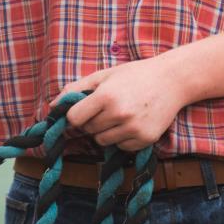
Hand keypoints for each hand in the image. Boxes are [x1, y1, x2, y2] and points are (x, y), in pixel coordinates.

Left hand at [54, 55, 189, 151]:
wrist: (172, 81)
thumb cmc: (134, 75)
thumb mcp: (104, 75)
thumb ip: (76, 89)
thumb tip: (51, 106)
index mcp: (105, 96)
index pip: (74, 118)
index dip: (75, 116)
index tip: (81, 111)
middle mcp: (119, 114)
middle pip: (88, 130)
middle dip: (91, 121)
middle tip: (106, 108)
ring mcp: (133, 129)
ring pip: (103, 141)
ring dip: (105, 131)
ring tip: (119, 114)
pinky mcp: (145, 140)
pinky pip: (121, 147)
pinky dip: (122, 138)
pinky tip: (132, 122)